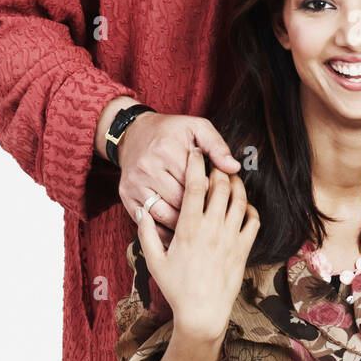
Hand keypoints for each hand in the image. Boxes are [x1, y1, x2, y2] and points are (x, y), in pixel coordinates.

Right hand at [117, 112, 241, 247]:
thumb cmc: (170, 131)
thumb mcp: (196, 128)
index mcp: (167, 150)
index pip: (196, 183)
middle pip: (180, 201)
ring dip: (182, 224)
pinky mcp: (126, 195)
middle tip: (211, 216)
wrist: (133, 132)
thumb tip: (234, 167)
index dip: (210, 194)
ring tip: (197, 225)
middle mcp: (147, 167)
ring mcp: (134, 183)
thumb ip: (217, 146)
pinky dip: (162, 229)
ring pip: (163, 214)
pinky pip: (146, 221)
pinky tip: (177, 231)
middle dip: (198, 211)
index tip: (219, 198)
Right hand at [136, 147, 259, 340]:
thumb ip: (146, 233)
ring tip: (230, 177)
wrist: (202, 313)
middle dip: (218, 169)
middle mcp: (212, 228)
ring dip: (237, 184)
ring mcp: (231, 238)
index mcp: (189, 228)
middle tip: (215, 162)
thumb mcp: (154, 261)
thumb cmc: (176, 288)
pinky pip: (254, 220)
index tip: (194, 153)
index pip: (194, 186)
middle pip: (221, 187)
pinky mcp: (244, 248)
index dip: (196, 165)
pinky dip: (250, 208)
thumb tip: (143, 210)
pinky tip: (244, 205)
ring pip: (240, 200)